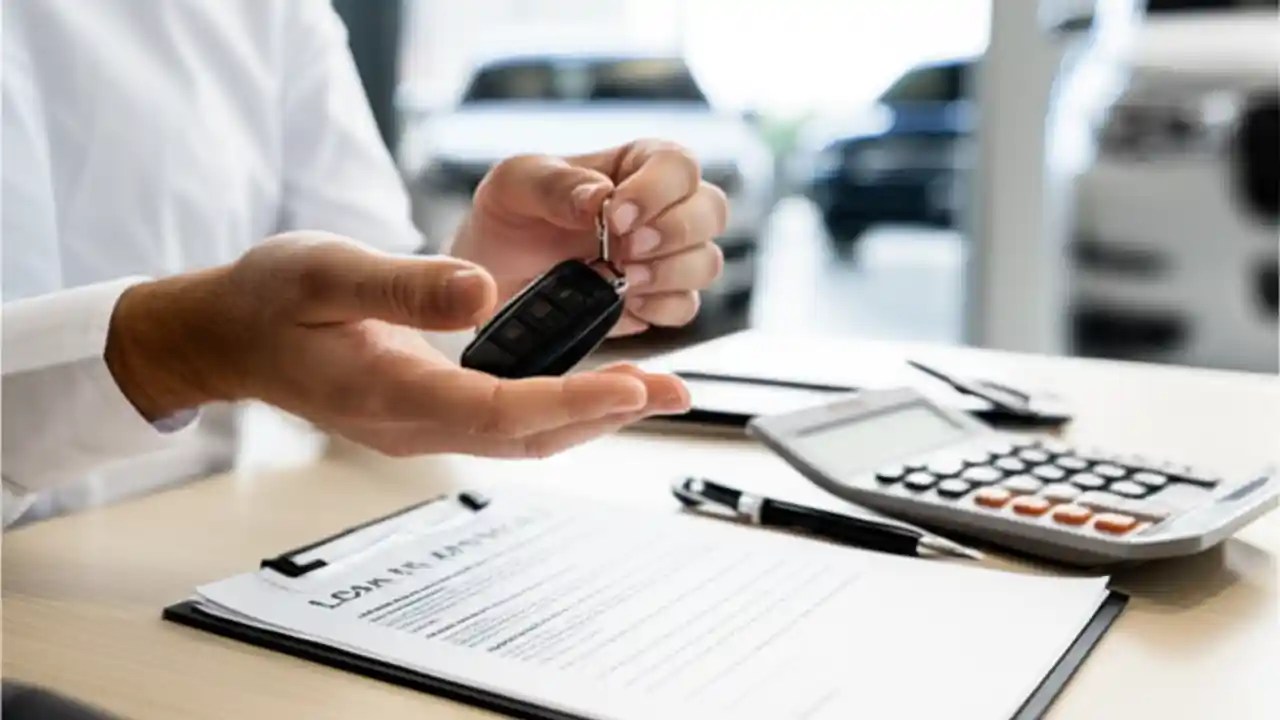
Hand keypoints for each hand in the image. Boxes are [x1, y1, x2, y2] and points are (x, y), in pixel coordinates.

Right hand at [105, 233, 690, 457]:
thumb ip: (401, 285)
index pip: (498, 409)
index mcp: (390, 392)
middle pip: (526, 435)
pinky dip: (557, 410)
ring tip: (653, 391)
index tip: (632, 384)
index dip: (570, 401)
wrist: (228, 336)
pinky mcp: (426, 416)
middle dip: (605, 415)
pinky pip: (505, 425)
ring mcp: (420, 429)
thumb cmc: (268, 299)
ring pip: (522, 438)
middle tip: (675, 391)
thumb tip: (482, 290)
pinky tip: (591, 387)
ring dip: (590, 417)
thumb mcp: (324, 271)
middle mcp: (412, 426)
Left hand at [451, 139, 728, 335]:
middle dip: (672, 234)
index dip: (658, 191)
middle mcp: (662, 207)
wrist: (490, 277)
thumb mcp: (515, 184)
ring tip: (617, 277)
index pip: (679, 165)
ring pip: (706, 262)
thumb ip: (556, 184)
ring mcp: (664, 257)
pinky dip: (659, 309)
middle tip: (622, 252)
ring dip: (666, 274)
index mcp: (636, 165)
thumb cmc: (508, 216)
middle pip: (711, 211)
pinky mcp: (656, 302)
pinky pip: (685, 307)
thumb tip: (601, 197)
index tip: (616, 217)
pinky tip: (623, 302)